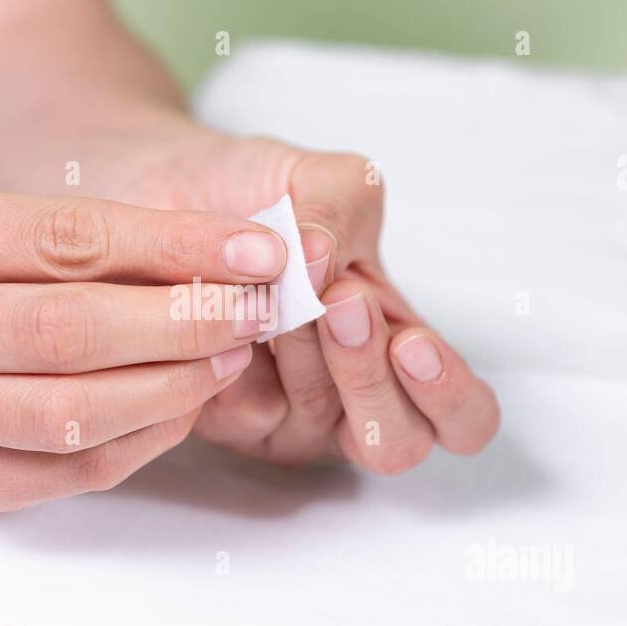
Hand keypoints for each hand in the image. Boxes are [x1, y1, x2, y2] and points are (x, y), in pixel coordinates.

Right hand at [0, 183, 287, 510]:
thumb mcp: (11, 228)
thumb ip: (109, 241)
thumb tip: (241, 258)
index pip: (66, 239)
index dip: (174, 246)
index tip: (258, 251)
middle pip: (67, 331)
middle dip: (184, 322)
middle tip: (254, 311)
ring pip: (75, 413)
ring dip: (176, 385)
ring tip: (230, 355)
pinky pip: (77, 469)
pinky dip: (149, 436)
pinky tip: (185, 403)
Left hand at [118, 133, 500, 471]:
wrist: (165, 186)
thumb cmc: (259, 191)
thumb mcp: (323, 181)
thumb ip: (342, 210)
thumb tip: (322, 258)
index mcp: (397, 352)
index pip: (461, 419)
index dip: (451, 399)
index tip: (413, 345)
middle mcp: (346, 397)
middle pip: (394, 445)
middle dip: (371, 377)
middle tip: (342, 307)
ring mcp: (282, 415)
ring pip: (315, 424)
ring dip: (304, 353)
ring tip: (278, 288)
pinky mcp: (219, 416)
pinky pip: (244, 406)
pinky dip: (239, 351)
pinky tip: (221, 305)